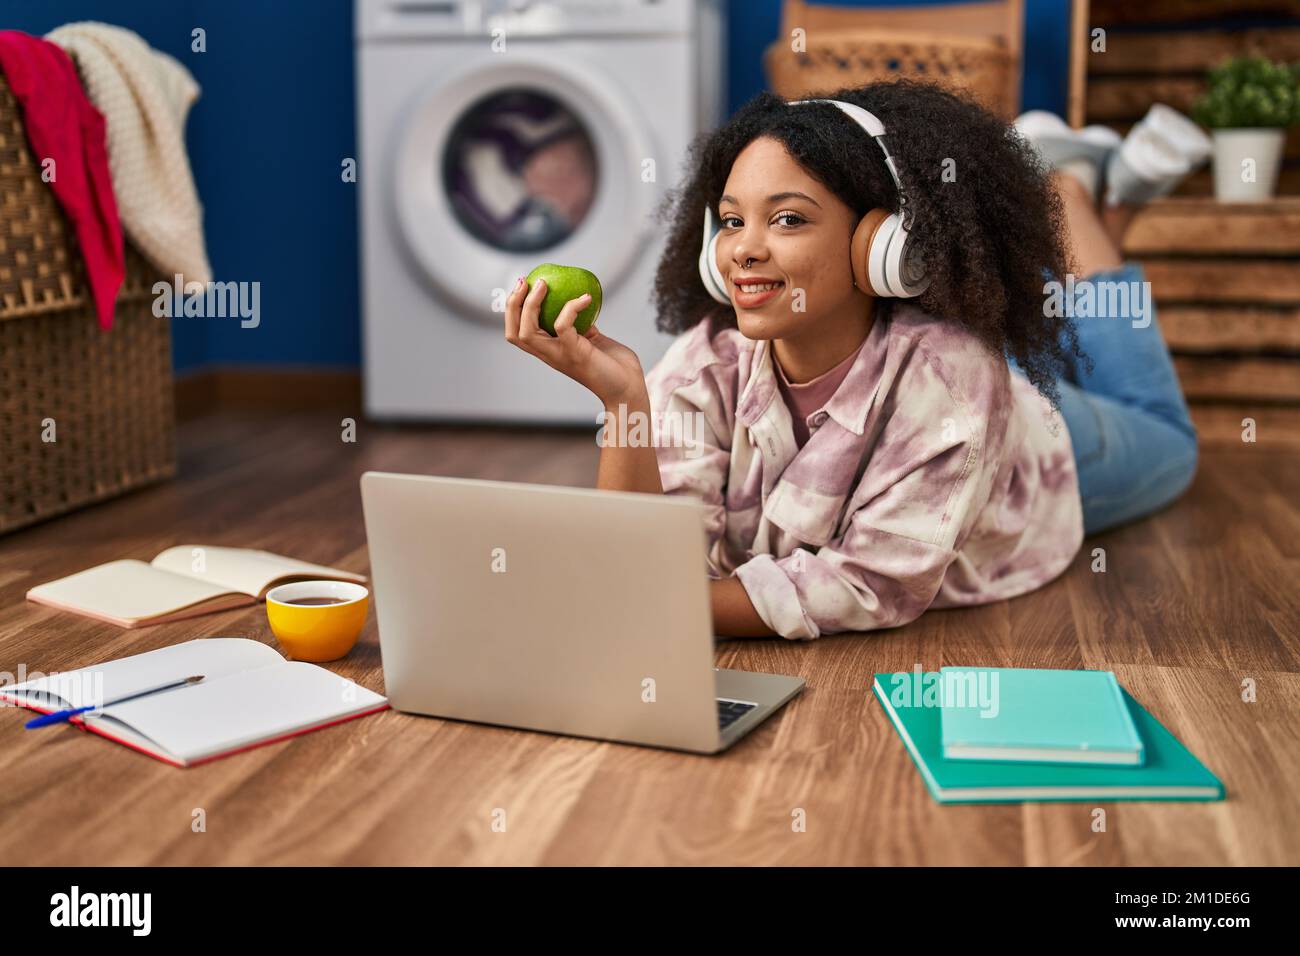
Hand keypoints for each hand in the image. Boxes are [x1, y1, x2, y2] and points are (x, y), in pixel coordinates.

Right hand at [504, 276, 645, 405]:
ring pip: (528, 332)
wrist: (628, 388)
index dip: (512, 310)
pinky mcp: (576, 353)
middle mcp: (549, 355)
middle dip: (513, 304)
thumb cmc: (614, 365)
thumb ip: (581, 324)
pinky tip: (586, 297)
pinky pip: (563, 325)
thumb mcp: (592, 339)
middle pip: (514, 333)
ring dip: (531, 304)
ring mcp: (560, 355)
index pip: (517, 333)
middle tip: (525, 281)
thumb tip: (577, 300)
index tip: (523, 285)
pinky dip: (571, 307)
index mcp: (549, 351)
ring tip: (544, 284)